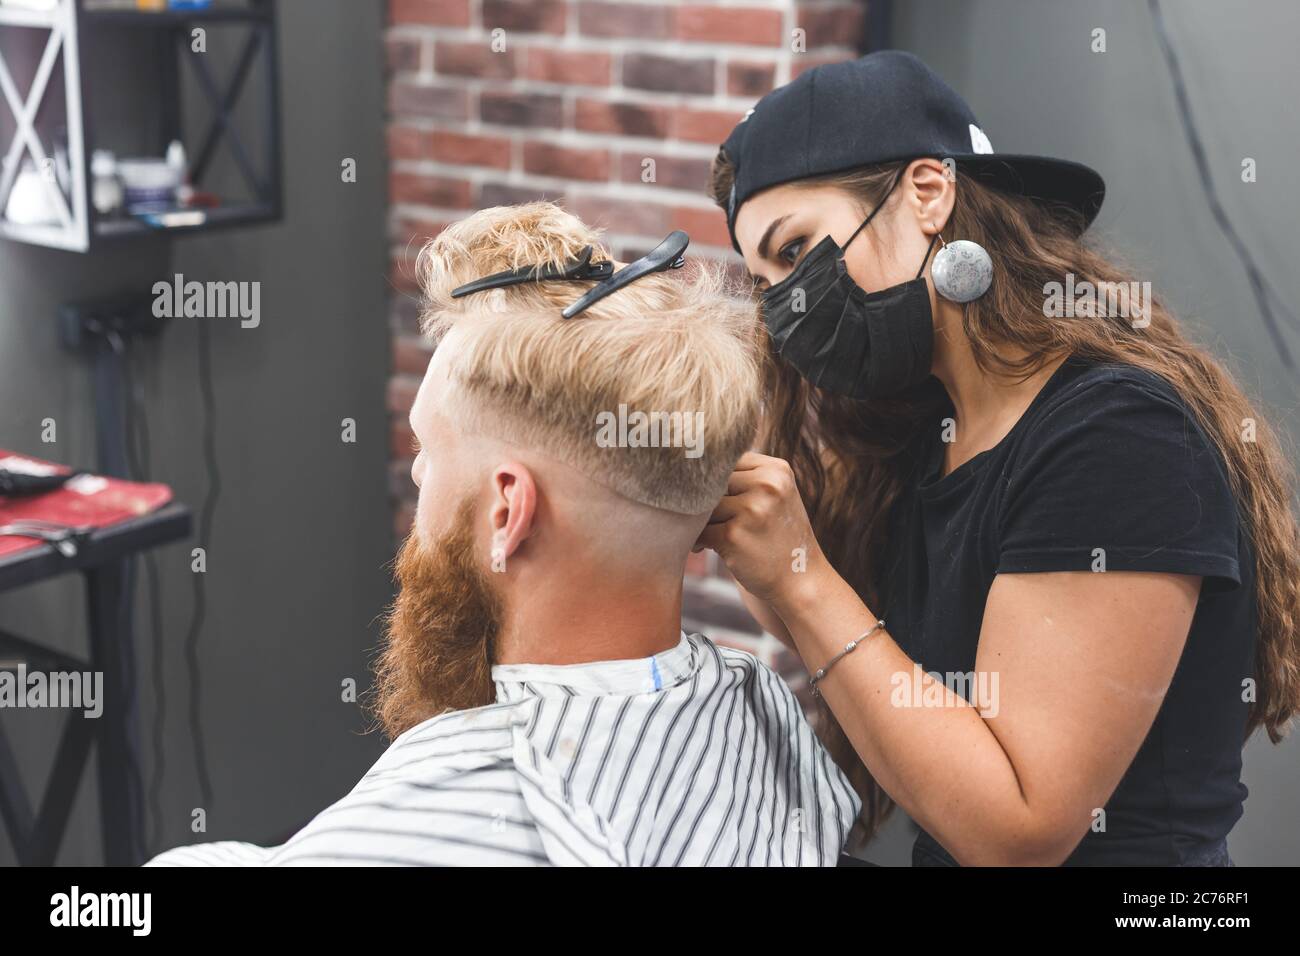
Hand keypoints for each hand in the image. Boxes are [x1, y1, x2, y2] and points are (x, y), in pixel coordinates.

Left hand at [694, 452, 827, 609]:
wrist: (801, 581)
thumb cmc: (779, 537)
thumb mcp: (776, 496)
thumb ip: (745, 478)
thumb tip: (692, 469)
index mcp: (777, 470)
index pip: (728, 461)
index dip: (717, 481)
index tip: (721, 500)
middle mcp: (767, 485)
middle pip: (714, 482)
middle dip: (707, 502)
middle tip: (710, 520)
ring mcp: (751, 510)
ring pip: (704, 505)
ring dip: (700, 522)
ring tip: (709, 534)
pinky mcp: (734, 535)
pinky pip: (699, 530)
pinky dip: (698, 541)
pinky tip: (705, 548)